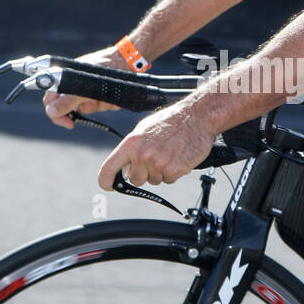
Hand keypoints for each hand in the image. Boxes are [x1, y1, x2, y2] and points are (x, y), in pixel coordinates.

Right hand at [44, 47, 128, 129]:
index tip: (68, 123)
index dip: (56, 114)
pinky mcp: (99, 95)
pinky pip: (100, 106)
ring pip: (86, 109)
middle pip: (69, 108)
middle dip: (85, 107)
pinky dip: (108, 103)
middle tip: (95, 104)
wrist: (128, 62)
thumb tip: (52, 111)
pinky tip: (114, 95)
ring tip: (108, 93)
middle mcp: (73, 85)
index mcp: (63, 78)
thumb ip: (68, 100)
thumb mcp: (85, 86)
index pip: (50, 100)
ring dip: (99, 104)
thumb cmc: (104, 67)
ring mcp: (86, 91)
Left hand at [98, 101, 216, 189]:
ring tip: (169, 153)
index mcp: (131, 143)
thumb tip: (125, 166)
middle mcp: (142, 155)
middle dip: (144, 173)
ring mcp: (158, 164)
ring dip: (160, 172)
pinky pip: (168, 180)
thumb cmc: (171, 121)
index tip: (109, 185)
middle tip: (156, 158)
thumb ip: (132, 148)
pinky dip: (173, 173)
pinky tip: (178, 157)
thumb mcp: (144, 129)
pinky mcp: (174, 171)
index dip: (106, 181)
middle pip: (136, 180)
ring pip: (154, 180)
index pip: (109, 168)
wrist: (197, 117)